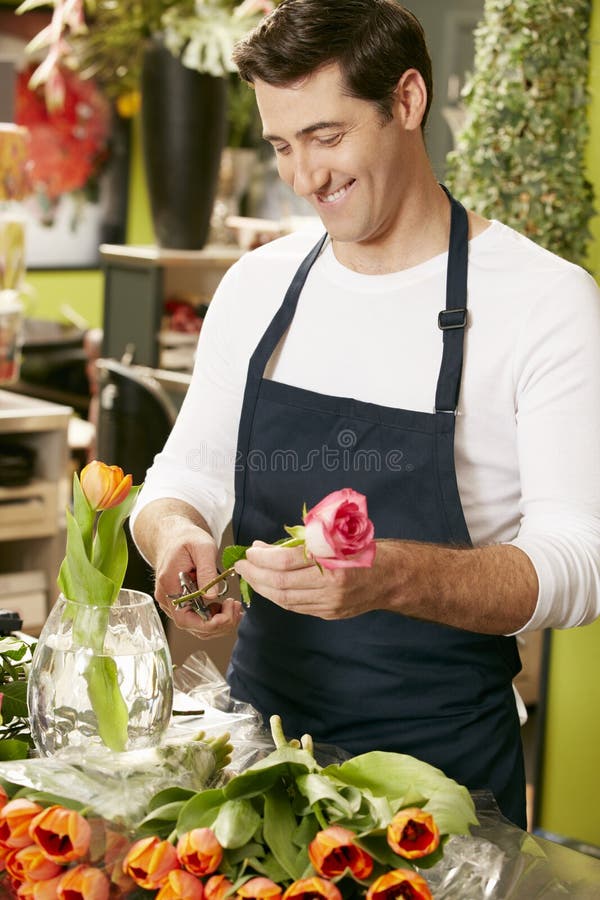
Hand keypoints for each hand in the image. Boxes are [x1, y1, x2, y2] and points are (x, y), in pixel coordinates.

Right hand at [154, 519, 243, 638]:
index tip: (227, 615)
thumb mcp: (202, 547)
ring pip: (196, 626)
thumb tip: (212, 596)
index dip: (207, 624)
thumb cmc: (187, 538)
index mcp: (170, 585)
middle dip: (218, 623)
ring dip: (218, 622)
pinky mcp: (181, 602)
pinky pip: (196, 618)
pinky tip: (226, 607)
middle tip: (235, 607)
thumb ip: (207, 571)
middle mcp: (167, 599)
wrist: (174, 536)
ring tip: (234, 606)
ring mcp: (173, 603)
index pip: (185, 618)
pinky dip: (214, 618)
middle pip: (192, 626)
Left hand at [235, 540, 383, 618]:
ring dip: (262, 587)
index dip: (263, 557)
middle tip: (242, 564)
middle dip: (255, 574)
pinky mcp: (328, 614)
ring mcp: (329, 604)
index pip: (287, 561)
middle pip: (281, 584)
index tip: (250, 550)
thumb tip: (266, 547)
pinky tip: (268, 586)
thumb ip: (303, 540)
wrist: (392, 576)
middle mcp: (331, 587)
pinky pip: (295, 606)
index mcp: (333, 562)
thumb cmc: (363, 548)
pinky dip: (277, 596)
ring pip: (285, 599)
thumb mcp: (336, 535)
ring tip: (250, 575)